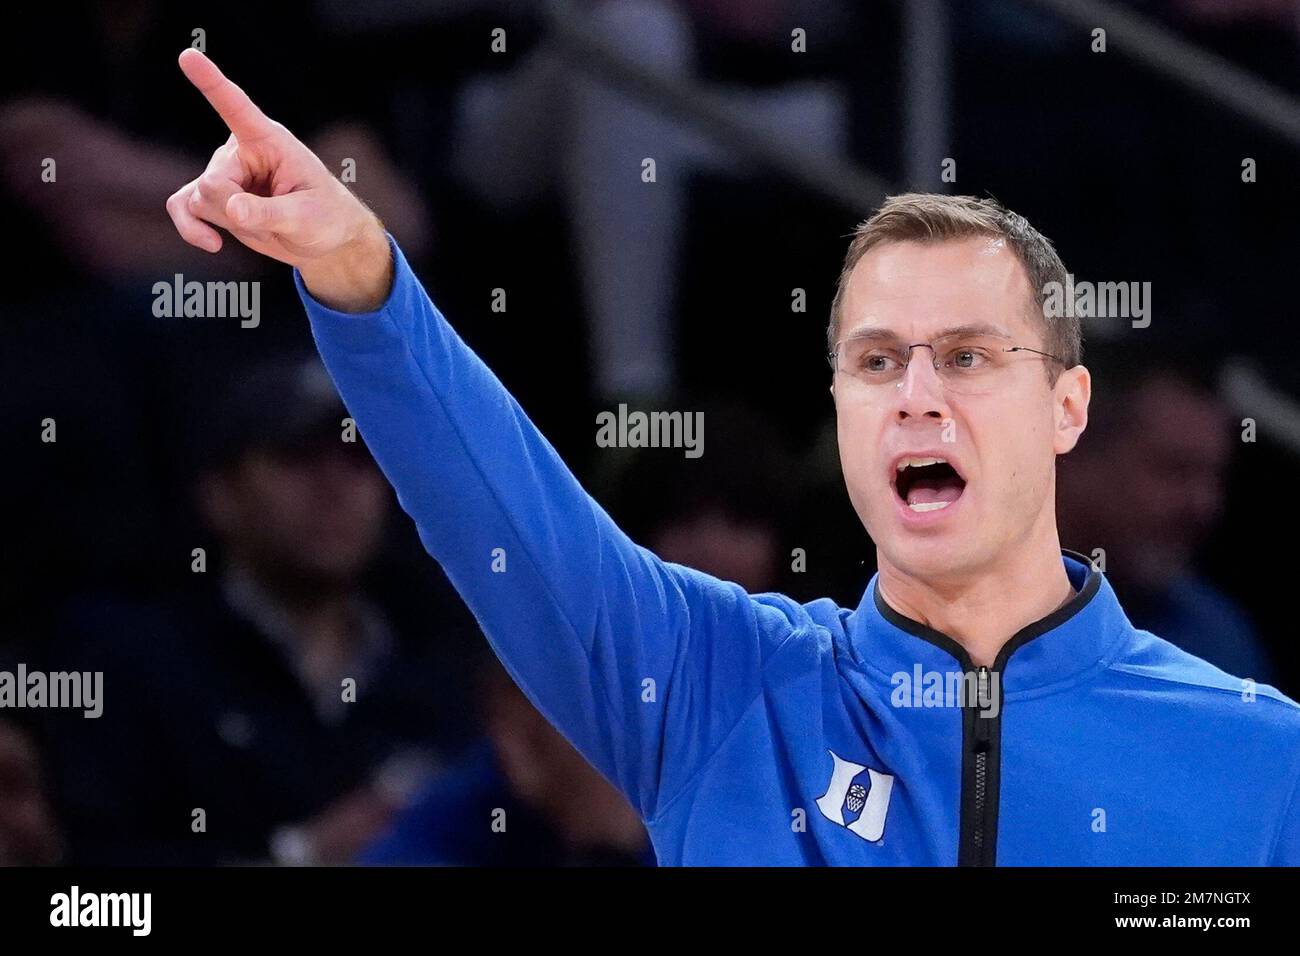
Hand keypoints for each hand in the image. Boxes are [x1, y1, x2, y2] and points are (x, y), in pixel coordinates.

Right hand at [166, 48, 392, 310]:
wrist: (325, 238)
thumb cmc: (326, 217)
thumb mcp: (307, 218)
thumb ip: (269, 213)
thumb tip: (231, 211)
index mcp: (268, 141)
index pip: (236, 107)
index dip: (211, 82)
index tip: (188, 56)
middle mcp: (240, 151)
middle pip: (214, 183)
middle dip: (236, 211)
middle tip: (275, 217)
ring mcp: (224, 174)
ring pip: (197, 199)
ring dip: (225, 223)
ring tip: (262, 224)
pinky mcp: (213, 197)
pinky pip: (182, 207)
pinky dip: (190, 228)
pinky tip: (212, 244)